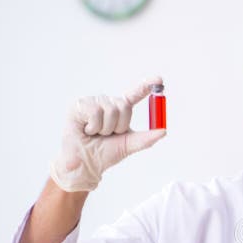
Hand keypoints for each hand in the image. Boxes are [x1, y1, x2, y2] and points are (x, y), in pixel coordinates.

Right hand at [50, 77, 166, 191]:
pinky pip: (95, 112)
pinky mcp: (79, 105)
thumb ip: (146, 138)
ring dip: (105, 128)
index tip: (159, 79)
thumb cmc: (105, 153)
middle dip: (119, 125)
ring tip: (95, 133)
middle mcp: (107, 103)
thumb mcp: (129, 145)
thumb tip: (164, 131)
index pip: (134, 95)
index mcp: (120, 110)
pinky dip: (94, 126)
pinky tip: (86, 130)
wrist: (86, 162)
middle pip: (124, 106)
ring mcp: (93, 102)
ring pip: (110, 110)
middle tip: (108, 134)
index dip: (146, 86)